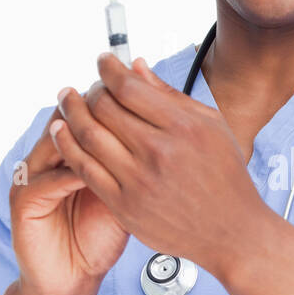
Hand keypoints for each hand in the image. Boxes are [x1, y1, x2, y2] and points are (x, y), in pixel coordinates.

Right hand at [9, 90, 129, 294]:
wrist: (72, 278)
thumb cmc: (100, 236)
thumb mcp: (126, 192)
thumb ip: (135, 161)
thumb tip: (168, 131)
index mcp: (68, 150)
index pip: (87, 111)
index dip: (111, 101)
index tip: (141, 94)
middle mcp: (46, 157)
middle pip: (67, 118)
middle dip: (96, 111)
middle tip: (123, 107)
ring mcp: (31, 177)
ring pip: (54, 143)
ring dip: (82, 136)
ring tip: (112, 133)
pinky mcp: (23, 203)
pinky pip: (47, 181)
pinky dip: (71, 174)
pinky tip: (97, 171)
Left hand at [49, 53, 266, 280]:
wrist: (232, 233)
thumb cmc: (225, 177)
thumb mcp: (212, 126)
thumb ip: (170, 96)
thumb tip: (136, 66)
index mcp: (184, 127)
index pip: (128, 87)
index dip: (108, 68)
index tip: (103, 61)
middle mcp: (160, 152)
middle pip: (104, 107)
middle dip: (90, 89)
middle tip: (89, 86)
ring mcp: (139, 181)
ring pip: (88, 135)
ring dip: (71, 112)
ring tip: (66, 100)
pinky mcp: (125, 206)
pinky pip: (85, 169)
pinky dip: (67, 146)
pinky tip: (61, 131)